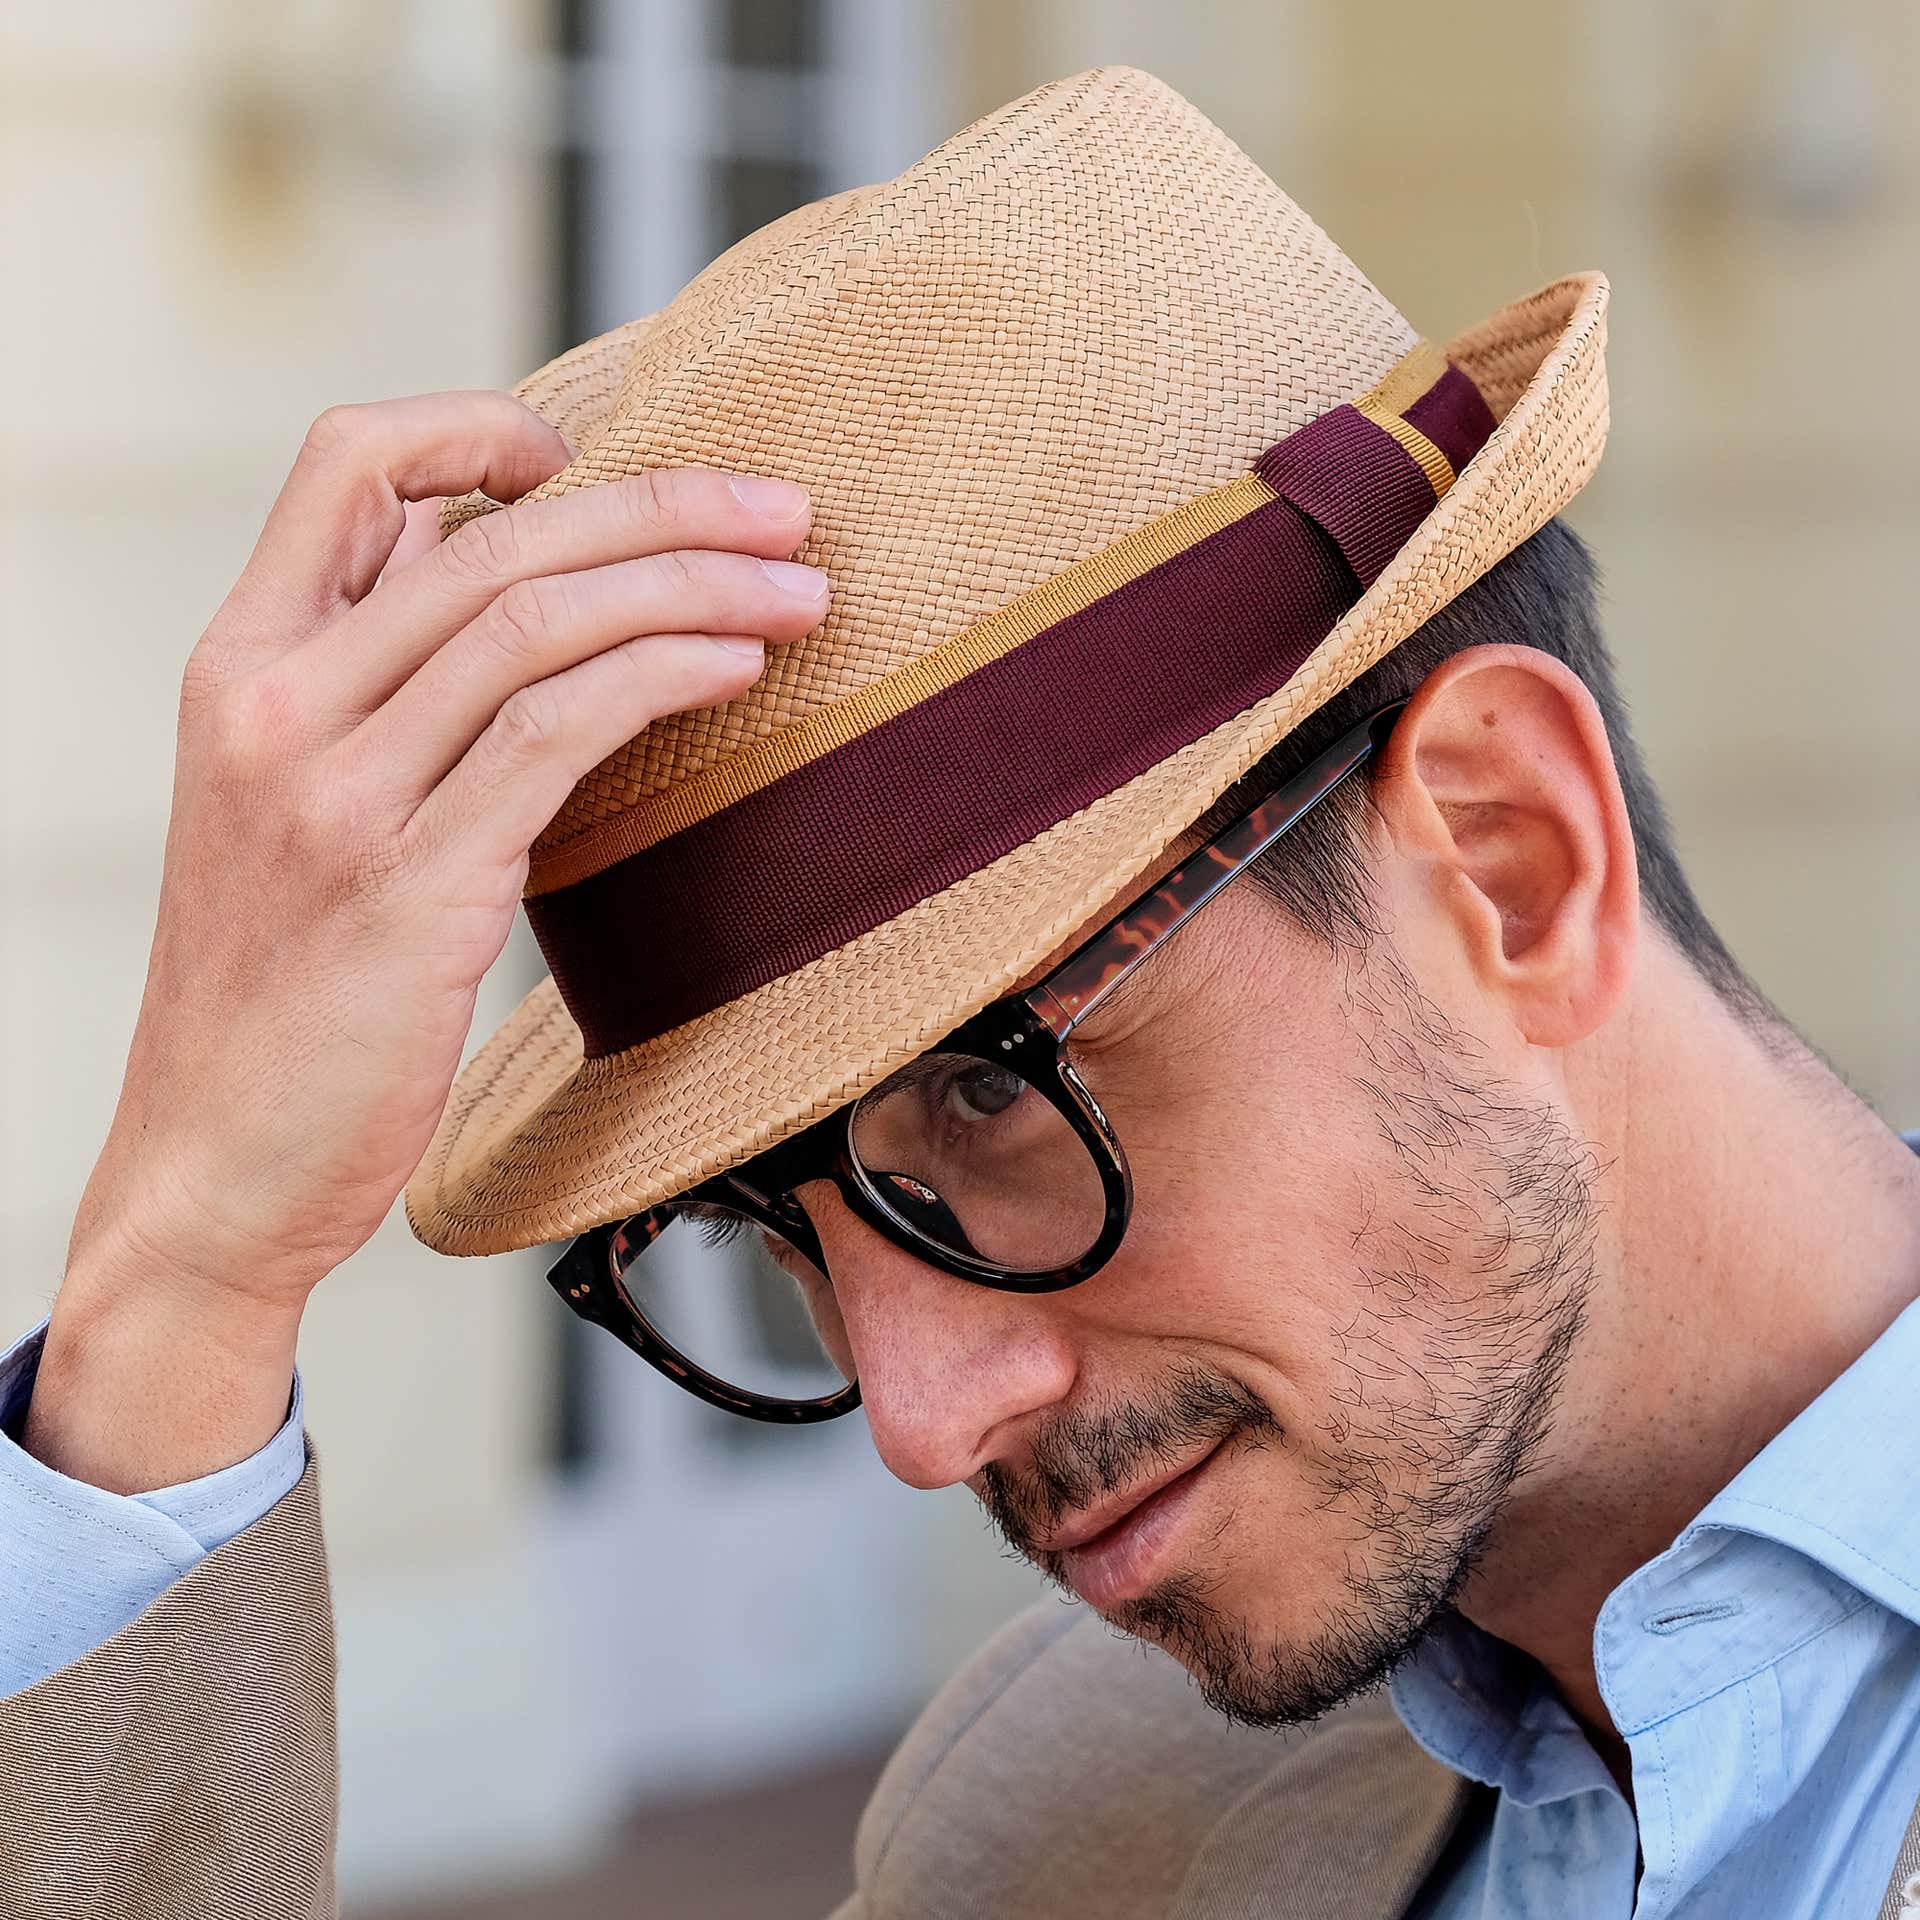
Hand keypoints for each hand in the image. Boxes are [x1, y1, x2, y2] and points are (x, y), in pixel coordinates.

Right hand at [29, 391, 827, 1486]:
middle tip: (784, 509)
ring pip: (536, 619)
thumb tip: (488, 584)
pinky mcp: (409, 887)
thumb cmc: (279, 989)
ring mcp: (335, 795)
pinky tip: (738, 668)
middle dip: (662, 504)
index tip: (589, 458)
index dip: (474, 426)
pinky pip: (555, 732)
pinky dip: (662, 676)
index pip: (343, 462)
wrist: (213, 1161)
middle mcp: (274, 706)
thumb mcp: (288, 807)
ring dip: (694, 586)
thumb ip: (373, 687)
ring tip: (802, 589)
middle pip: (492, 535)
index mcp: (239, 666)